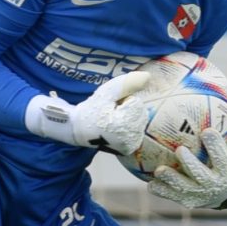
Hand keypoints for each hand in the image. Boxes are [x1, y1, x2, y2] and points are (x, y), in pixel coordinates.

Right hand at [24, 71, 150, 151]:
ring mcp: (130, 146)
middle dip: (127, 109)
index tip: (109, 107)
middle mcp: (129, 139)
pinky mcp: (129, 149)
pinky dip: (130, 127)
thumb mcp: (106, 93)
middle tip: (110, 114)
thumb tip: (147, 76)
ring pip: (140, 120)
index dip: (122, 101)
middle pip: (140, 112)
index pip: (136, 102)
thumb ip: (126, 84)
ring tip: (112, 121)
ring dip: (129, 117)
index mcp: (123, 125)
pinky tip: (117, 129)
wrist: (78, 129)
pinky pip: (138, 130)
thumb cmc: (91, 110)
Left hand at [149, 119, 226, 209]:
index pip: (223, 159)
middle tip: (180, 150)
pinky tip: (151, 184)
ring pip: (185, 188)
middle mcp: (214, 186)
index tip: (207, 131)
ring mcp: (200, 195)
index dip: (215, 146)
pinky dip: (163, 191)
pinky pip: (174, 196)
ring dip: (172, 179)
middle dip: (190, 163)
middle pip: (201, 175)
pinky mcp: (188, 200)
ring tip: (159, 170)